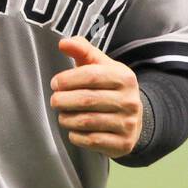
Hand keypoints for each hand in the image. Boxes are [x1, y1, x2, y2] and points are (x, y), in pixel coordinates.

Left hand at [50, 36, 141, 158]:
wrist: (133, 118)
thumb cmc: (109, 88)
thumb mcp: (100, 66)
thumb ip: (82, 50)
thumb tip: (63, 43)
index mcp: (125, 77)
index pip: (91, 76)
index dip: (68, 79)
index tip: (55, 83)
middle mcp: (130, 100)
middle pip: (87, 100)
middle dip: (63, 101)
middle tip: (55, 101)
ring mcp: (128, 123)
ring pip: (87, 122)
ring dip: (67, 119)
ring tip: (63, 115)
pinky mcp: (123, 144)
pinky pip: (92, 141)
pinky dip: (76, 136)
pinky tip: (73, 130)